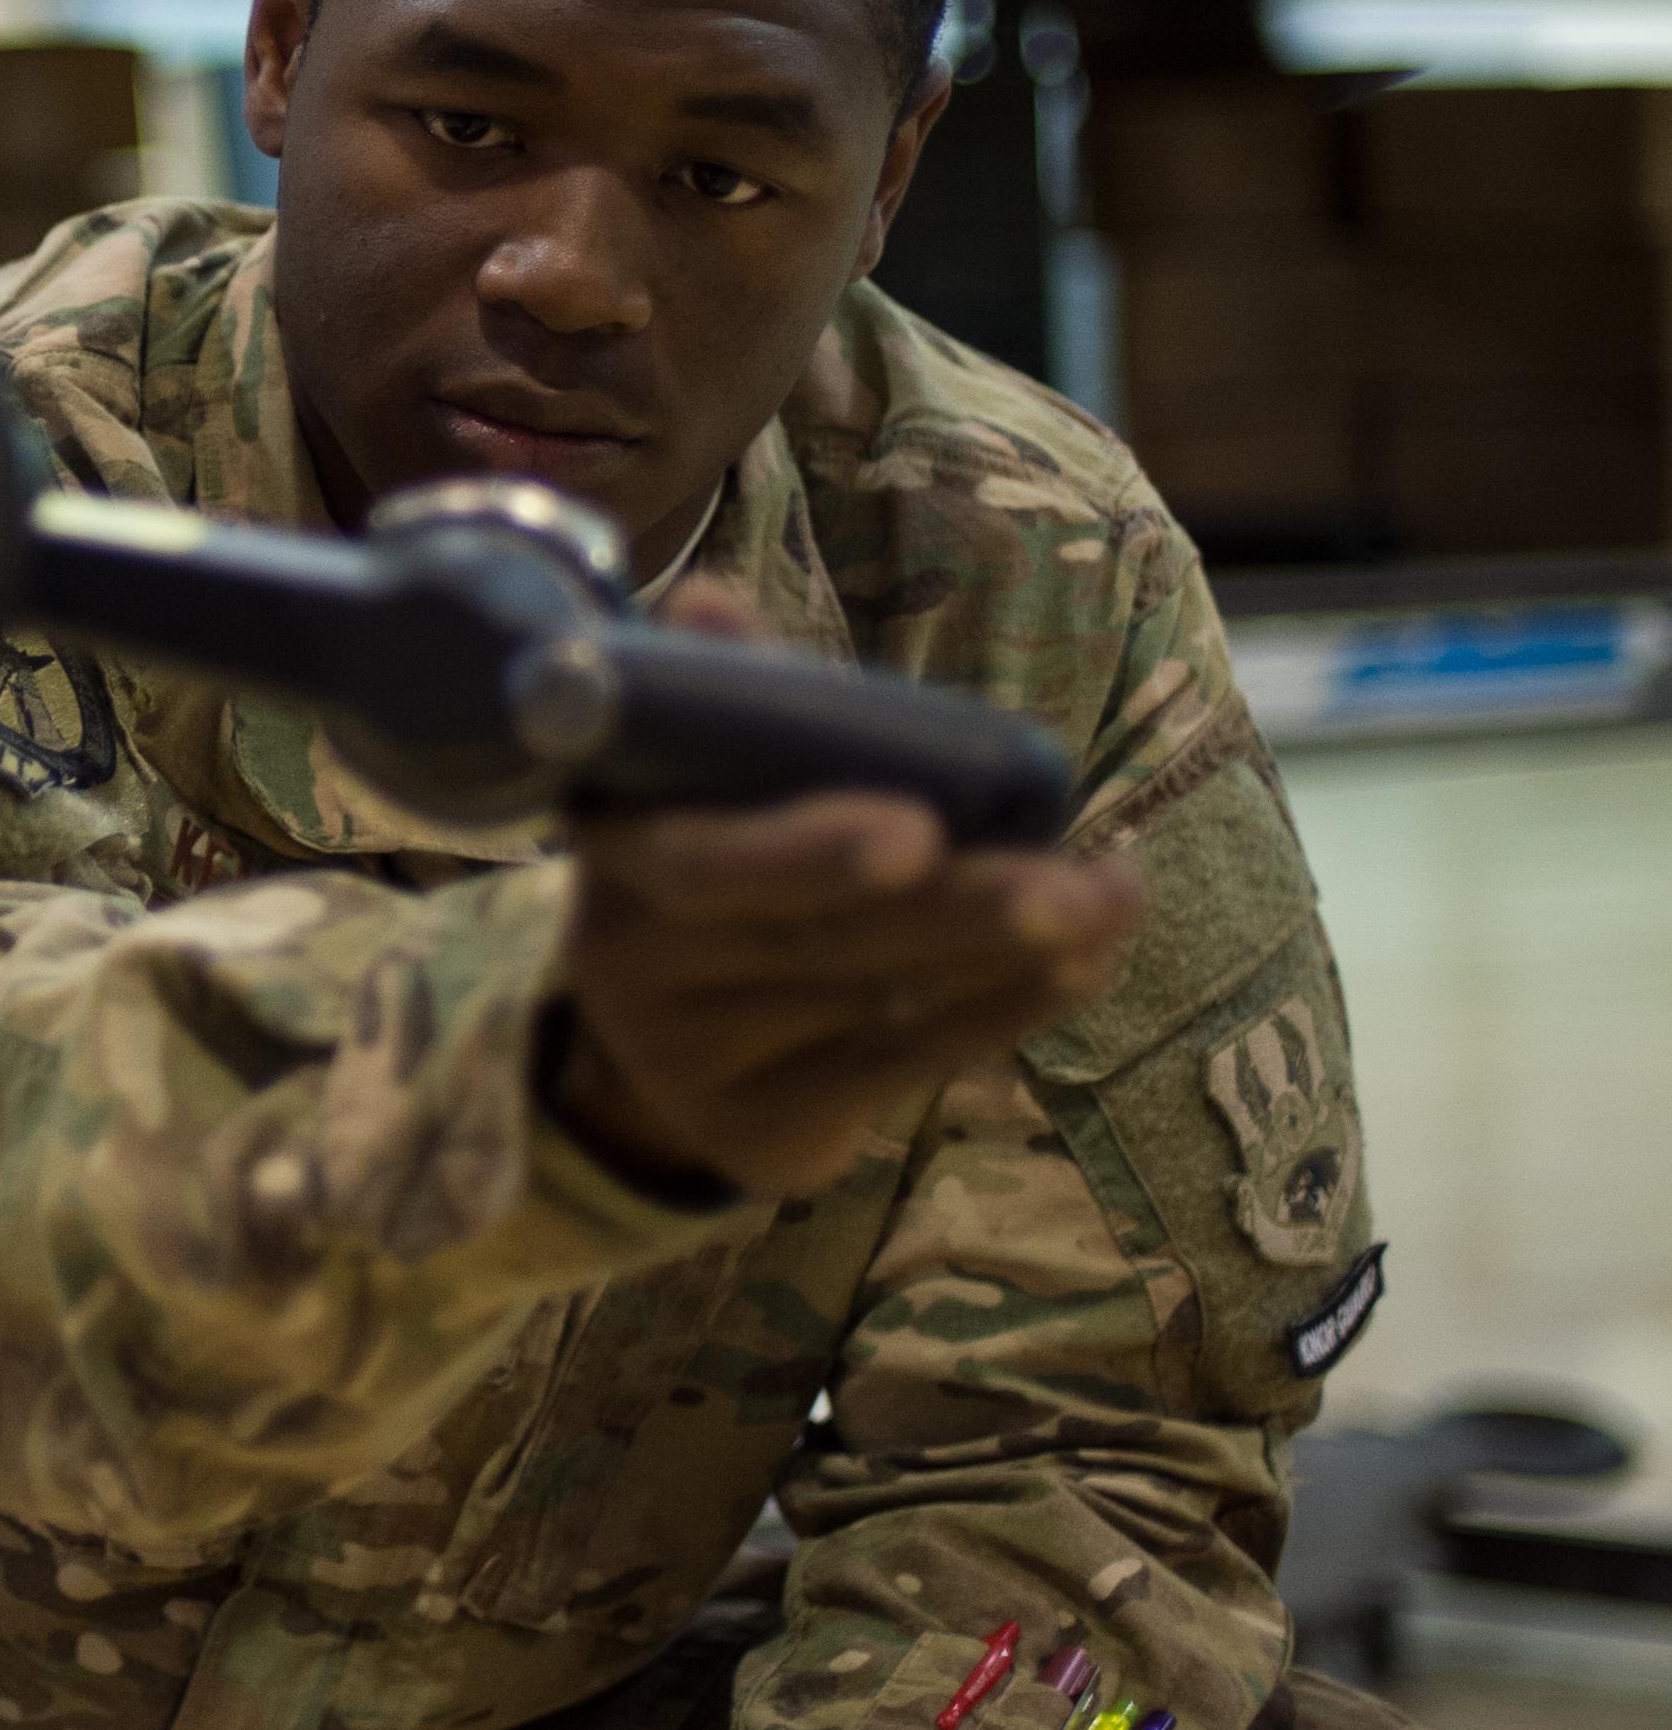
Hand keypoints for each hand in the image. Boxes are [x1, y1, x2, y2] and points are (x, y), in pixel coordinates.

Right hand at [543, 587, 1145, 1200]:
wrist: (662, 1044)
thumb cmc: (719, 856)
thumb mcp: (710, 773)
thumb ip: (730, 699)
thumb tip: (706, 600)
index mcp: (615, 843)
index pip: (700, 854)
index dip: (802, 845)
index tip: (918, 824)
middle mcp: (627, 957)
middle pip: (802, 936)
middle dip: (951, 907)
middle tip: (1070, 884)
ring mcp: (685, 1055)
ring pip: (863, 997)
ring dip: (1008, 948)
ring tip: (1114, 899)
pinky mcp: (750, 1129)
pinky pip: (892, 1066)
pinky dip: (997, 1012)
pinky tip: (1080, 965)